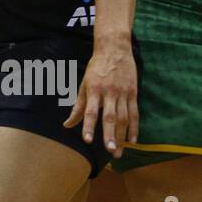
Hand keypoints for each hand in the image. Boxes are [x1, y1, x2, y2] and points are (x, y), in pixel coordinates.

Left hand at [63, 38, 137, 157]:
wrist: (114, 49)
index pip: (90, 111)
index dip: (88, 125)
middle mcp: (109, 92)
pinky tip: (133, 140)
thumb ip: (78, 107)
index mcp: (94, 90)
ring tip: (119, 152)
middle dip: (110, 135)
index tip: (87, 140)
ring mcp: (123, 93)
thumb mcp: (84, 85)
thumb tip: (67, 125)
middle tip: (111, 151)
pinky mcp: (133, 92)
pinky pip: (134, 113)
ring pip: (124, 118)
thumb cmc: (96, 68)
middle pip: (110, 117)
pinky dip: (134, 127)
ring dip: (122, 136)